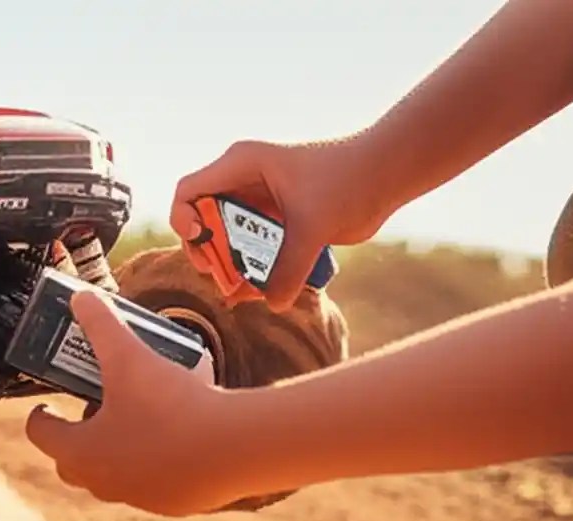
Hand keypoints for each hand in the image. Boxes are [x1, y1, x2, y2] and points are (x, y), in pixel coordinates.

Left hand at [24, 291, 262, 516]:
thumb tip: (80, 298)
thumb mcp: (129, 355)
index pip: (41, 435)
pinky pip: (152, 484)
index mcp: (81, 452)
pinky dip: (153, 464)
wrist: (233, 448)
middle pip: (72, 465)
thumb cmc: (169, 405)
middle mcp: (103, 483)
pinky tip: (173, 439)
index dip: (40, 415)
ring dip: (114, 452)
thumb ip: (101, 324)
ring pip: (113, 477)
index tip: (48, 402)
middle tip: (90, 411)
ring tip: (133, 420)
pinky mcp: (173, 505)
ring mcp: (139, 498)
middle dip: (75, 439)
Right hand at [170, 137, 393, 311]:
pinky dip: (255, 268)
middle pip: (203, 221)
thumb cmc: (350, 179)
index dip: (184, 220)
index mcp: (242, 165)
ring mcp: (259, 201)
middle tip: (221, 277)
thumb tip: (273, 303)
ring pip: (227, 239)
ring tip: (244, 292)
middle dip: (209, 253)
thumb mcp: (314, 226)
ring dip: (232, 266)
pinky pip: (253, 247)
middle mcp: (244, 181)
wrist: (388, 173)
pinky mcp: (277, 219)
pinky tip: (266, 288)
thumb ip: (290, 267)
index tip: (202, 244)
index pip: (189, 192)